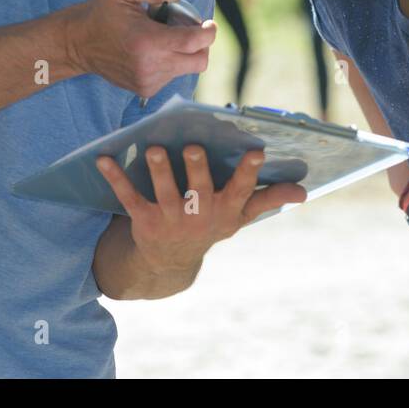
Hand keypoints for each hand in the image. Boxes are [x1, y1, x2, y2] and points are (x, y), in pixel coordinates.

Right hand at [63, 0, 216, 98]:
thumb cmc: (101, 13)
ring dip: (184, 53)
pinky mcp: (145, 89)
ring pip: (186, 69)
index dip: (209, 32)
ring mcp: (148, 81)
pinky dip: (171, 63)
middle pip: (198, 62)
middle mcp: (150, 66)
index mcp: (148, 42)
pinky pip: (172, 76)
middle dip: (202, 45)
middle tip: (190, 29)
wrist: (78, 43)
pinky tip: (154, 50)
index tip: (209, 24)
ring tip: (162, 37)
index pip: (195, 43)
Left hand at [96, 143, 306, 275]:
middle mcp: (199, 214)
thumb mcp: (239, 216)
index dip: (248, 173)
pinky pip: (129, 196)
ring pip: (164, 191)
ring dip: (159, 170)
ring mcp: (171, 218)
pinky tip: (103, 159)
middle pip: (199, 189)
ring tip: (154, 148)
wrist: (170, 261)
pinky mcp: (144, 220)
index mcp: (225, 209)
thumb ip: (268, 199)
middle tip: (194, 146)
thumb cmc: (210, 224)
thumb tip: (305, 192)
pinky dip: (115, 178)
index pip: (240, 190)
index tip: (256, 152)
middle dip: (197, 169)